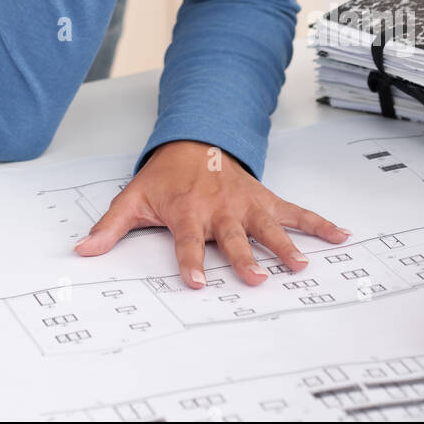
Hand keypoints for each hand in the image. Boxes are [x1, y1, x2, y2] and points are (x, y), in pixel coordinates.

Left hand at [73, 139, 351, 287]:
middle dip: (243, 259)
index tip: (197, 282)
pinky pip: (295, 212)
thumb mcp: (133, 198)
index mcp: (188, 212)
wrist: (194, 141)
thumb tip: (82, 250)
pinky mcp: (264, 200)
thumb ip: (110, 228)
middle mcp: (220, 209)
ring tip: (300, 266)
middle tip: (256, 280)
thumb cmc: (165, 177)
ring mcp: (246, 204)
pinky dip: (319, 223)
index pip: (187, 242)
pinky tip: (340, 235)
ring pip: (267, 227)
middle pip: (233, 238)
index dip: (190, 261)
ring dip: (284, 245)